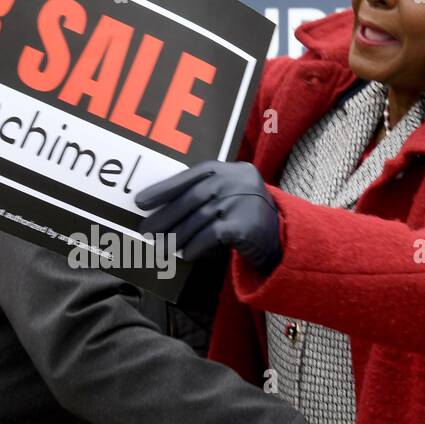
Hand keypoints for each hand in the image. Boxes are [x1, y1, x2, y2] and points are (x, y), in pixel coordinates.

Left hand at [136, 160, 282, 272]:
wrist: (284, 237)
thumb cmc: (247, 217)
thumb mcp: (230, 196)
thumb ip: (204, 195)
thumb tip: (161, 209)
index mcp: (230, 169)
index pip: (191, 176)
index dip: (164, 189)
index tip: (141, 201)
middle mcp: (237, 180)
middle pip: (192, 198)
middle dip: (165, 216)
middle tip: (146, 230)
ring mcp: (243, 200)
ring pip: (199, 218)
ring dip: (176, 236)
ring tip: (162, 247)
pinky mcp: (246, 224)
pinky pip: (212, 235)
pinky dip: (196, 245)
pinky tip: (186, 254)